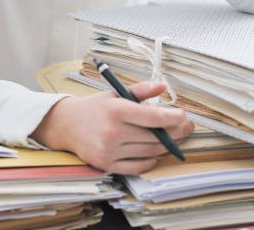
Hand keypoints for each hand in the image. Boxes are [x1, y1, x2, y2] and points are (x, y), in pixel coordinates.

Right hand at [31, 82, 193, 173]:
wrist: (67, 125)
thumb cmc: (96, 107)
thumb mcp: (117, 92)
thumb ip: (142, 89)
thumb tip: (164, 86)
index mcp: (117, 111)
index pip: (152, 117)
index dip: (172, 117)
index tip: (183, 115)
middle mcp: (113, 132)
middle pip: (155, 137)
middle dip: (176, 132)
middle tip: (187, 127)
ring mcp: (109, 151)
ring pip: (150, 152)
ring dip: (167, 146)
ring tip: (176, 137)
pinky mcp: (107, 165)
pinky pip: (138, 167)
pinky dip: (151, 160)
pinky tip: (156, 152)